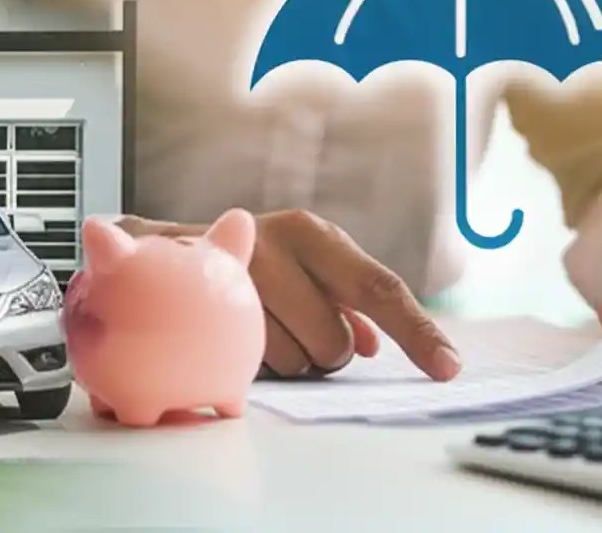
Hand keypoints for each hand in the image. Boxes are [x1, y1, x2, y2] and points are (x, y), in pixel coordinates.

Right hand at [120, 210, 460, 381]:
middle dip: (323, 352)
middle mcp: (276, 241)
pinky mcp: (199, 297)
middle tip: (295, 331)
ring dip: (282, 359)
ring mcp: (234, 270)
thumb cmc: (245, 265)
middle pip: (334, 340)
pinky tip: (229, 335)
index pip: (379, 287)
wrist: (152, 251)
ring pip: (293, 359)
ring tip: (254, 326)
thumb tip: (374, 342)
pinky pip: (249, 362)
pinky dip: (248, 361)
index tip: (449, 367)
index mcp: (312, 233)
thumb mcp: (299, 269)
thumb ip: (345, 304)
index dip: (418, 332)